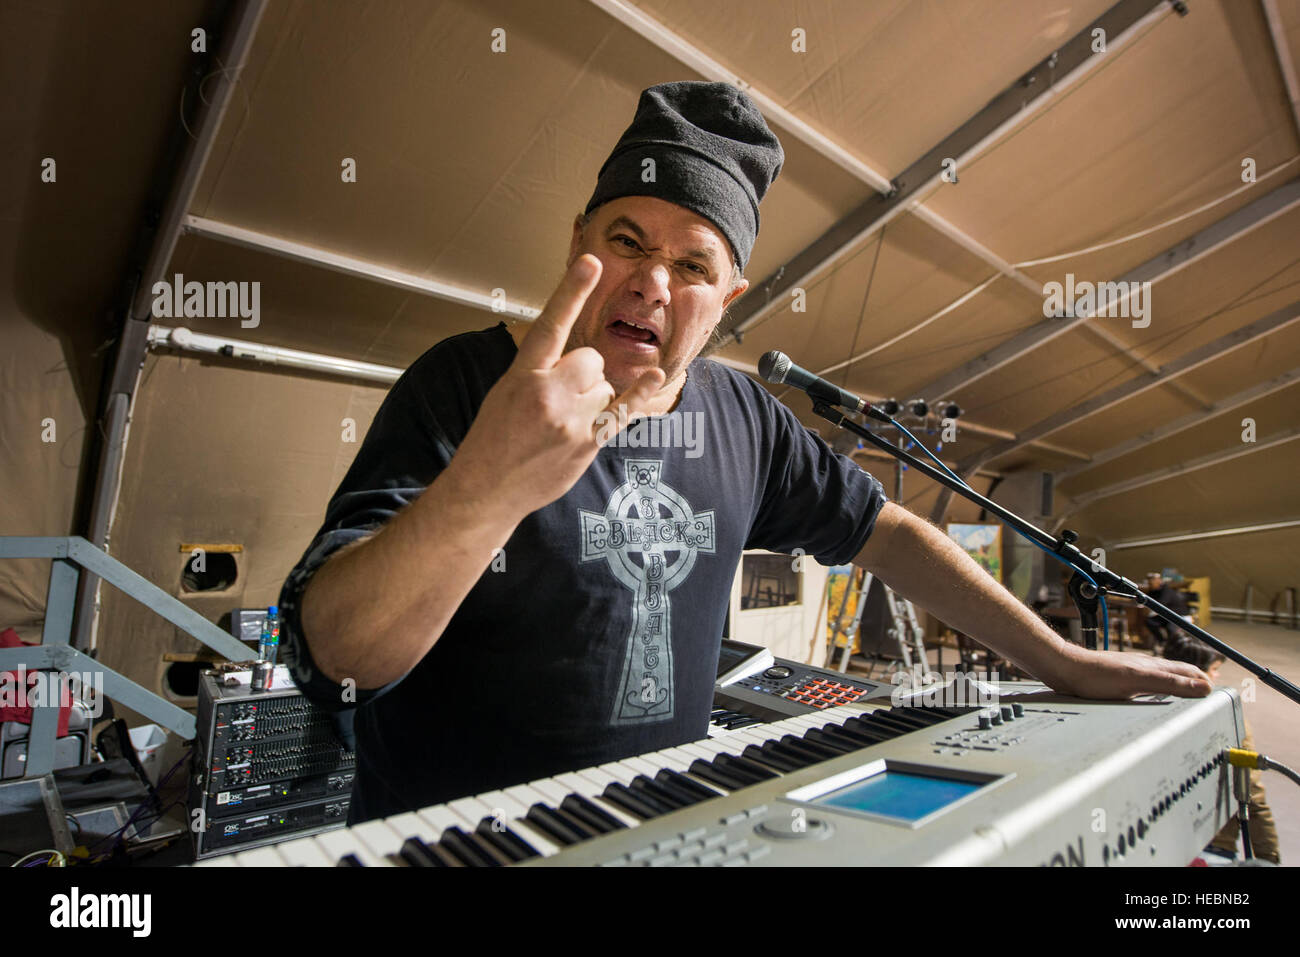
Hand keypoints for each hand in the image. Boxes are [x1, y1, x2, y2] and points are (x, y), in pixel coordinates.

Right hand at [448, 254, 665, 516]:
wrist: (487, 488)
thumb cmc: (494, 437)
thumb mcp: (505, 392)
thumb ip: (540, 370)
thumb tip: (580, 362)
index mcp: (522, 374)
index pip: (551, 323)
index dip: (571, 291)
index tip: (592, 262)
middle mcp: (547, 392)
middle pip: (590, 359)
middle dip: (582, 375)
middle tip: (557, 402)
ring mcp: (569, 419)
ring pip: (604, 386)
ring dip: (592, 400)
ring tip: (562, 424)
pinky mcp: (586, 442)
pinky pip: (622, 410)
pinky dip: (638, 393)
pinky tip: (652, 375)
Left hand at [1050, 642, 1212, 698]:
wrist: (1065, 669)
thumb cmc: (1096, 676)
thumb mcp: (1137, 682)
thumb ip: (1170, 684)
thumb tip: (1203, 687)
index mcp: (1153, 666)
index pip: (1188, 673)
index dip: (1205, 682)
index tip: (1221, 694)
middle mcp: (1145, 665)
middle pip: (1178, 672)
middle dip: (1197, 680)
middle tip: (1211, 692)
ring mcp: (1132, 670)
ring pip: (1163, 675)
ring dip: (1179, 683)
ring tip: (1189, 691)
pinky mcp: (1119, 677)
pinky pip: (1147, 681)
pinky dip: (1159, 687)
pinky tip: (1151, 693)